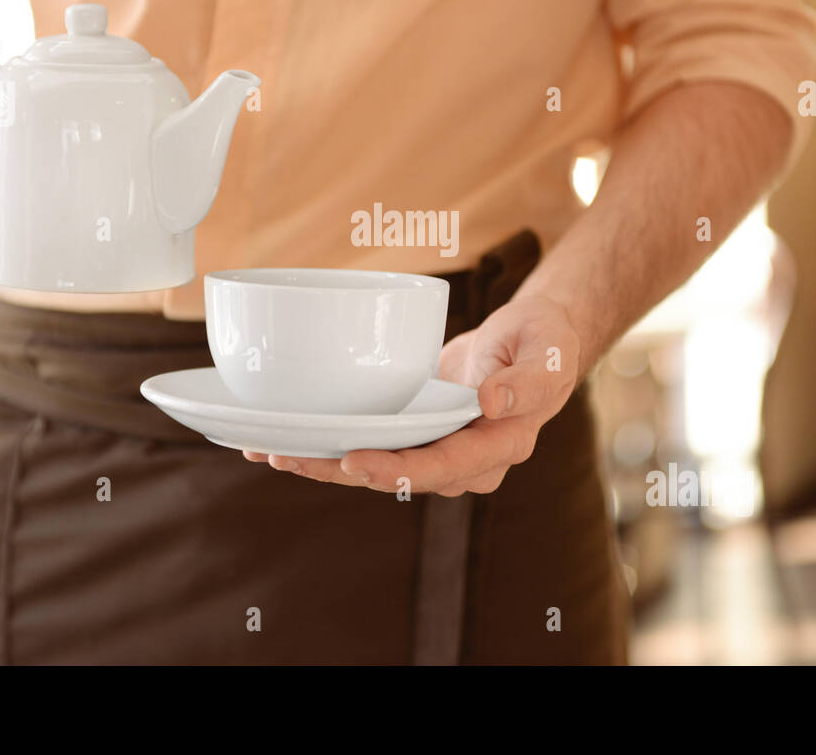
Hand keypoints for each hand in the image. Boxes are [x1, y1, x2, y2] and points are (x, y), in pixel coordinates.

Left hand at [243, 295, 580, 494]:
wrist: (533, 340)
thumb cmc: (545, 343)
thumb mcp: (547, 353)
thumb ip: (529, 380)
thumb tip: (494, 403)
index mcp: (498, 448)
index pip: (442, 468)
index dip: (396, 469)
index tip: (353, 461)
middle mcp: (462, 462)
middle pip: (394, 475)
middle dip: (337, 471)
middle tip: (286, 457)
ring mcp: (435, 450)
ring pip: (374, 465)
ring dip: (321, 462)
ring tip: (268, 450)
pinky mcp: (414, 433)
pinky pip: (370, 443)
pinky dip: (329, 442)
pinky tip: (284, 437)